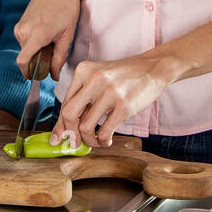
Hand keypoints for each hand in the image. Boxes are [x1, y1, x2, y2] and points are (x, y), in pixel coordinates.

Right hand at [13, 0, 87, 79]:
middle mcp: (24, 30)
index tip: (36, 76)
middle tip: (52, 53)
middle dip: (37, 61)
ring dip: (35, 50)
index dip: (28, 73)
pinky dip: (33, 42)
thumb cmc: (67, 9)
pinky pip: (24, 40)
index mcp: (37, 35)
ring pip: (25, 48)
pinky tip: (45, 33)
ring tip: (51, 40)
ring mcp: (20, 25)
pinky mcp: (20, 22)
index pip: (22, 61)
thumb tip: (54, 76)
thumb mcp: (67, 36)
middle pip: (26, 57)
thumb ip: (59, 58)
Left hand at [50, 55, 179, 148]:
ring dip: (88, 140)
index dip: (60, 124)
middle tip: (75, 143)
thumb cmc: (124, 76)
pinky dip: (103, 141)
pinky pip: (104, 132)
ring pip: (85, 127)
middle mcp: (94, 79)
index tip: (58, 138)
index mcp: (84, 70)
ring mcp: (110, 93)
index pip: (65, 102)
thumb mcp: (99, 77)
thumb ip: (83, 97)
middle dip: (70, 133)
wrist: (153, 68)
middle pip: (69, 114)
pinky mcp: (124, 106)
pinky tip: (107, 140)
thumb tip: (66, 127)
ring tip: (96, 141)